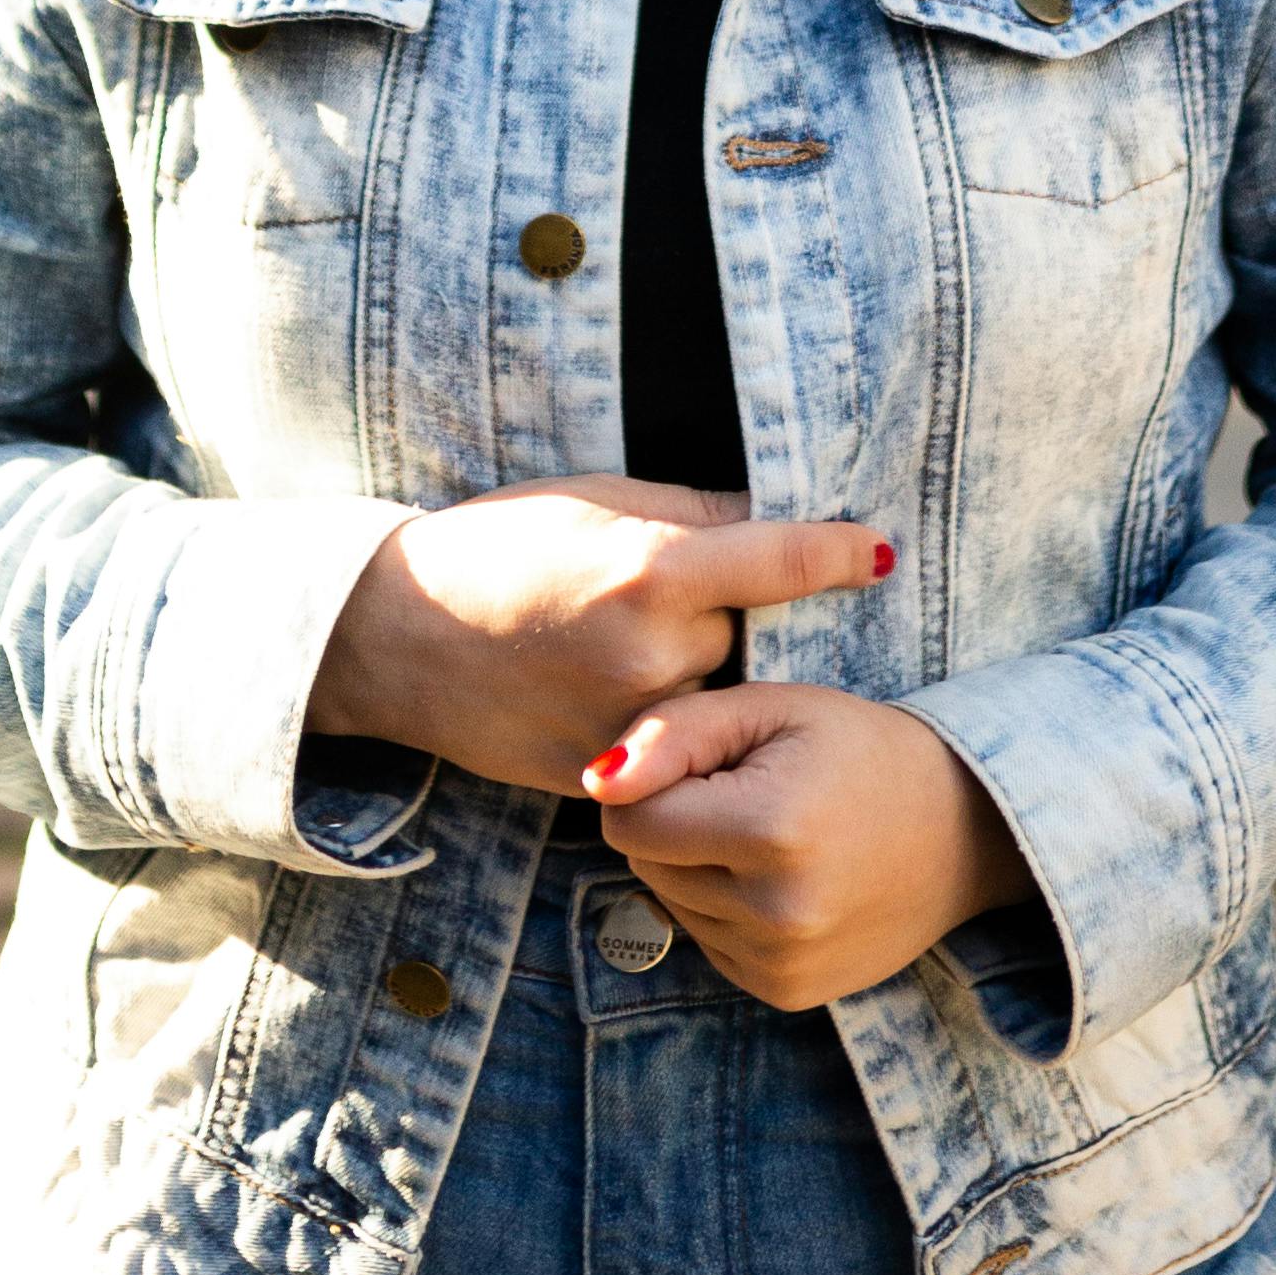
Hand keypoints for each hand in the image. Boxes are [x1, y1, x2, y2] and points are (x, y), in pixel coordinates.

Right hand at [310, 479, 891, 796]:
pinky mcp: (608, 775)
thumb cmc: (495, 547)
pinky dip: (664, 715)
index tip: (878, 551)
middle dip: (737, 613)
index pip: (785, 561)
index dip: (840, 552)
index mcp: (655, 572)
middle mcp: (656, 654)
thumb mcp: (594, 499)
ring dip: (702, 669)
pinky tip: (613, 685)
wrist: (397, 638)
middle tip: (689, 595)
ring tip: (631, 642)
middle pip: (749, 631)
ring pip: (713, 693)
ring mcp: (635, 725)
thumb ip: (691, 514)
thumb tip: (770, 517)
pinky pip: (670, 742)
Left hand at [590, 680, 1034, 1008]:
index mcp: (771, 831)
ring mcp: (783, 965)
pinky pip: (707, 943)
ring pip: (671, 905)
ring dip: (699, 868)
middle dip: (675, 823)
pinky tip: (781, 878)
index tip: (710, 761)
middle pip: (644, 865)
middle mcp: (776, 914)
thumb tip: (596, 782)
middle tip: (748, 793)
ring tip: (771, 833)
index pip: (627, 822)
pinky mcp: (787, 994)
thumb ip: (673, 733)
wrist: (961, 827)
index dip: (653, 781)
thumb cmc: (855, 748)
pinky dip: (726, 908)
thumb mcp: (770, 708)